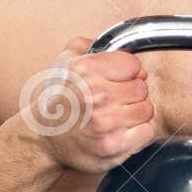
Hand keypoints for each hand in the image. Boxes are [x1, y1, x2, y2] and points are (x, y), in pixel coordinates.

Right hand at [22, 37, 154, 173]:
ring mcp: (105, 122)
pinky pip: (147, 131)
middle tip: (114, 100)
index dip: (127, 72)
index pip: (133, 64)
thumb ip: (90, 45)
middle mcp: (96, 95)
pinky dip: (138, 132)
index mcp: (85, 70)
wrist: (43, 138)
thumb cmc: (58, 100)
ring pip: (147, 109)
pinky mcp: (113, 145)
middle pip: (142, 88)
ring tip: (116, 116)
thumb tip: (120, 45)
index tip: (117, 79)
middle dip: (131, 93)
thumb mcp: (65, 63)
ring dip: (135, 113)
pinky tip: (120, 130)